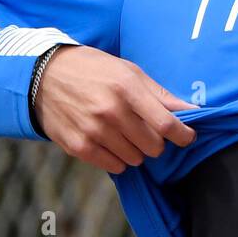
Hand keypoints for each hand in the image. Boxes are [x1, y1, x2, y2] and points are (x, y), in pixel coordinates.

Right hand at [34, 45, 198, 173]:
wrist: (43, 75)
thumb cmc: (94, 70)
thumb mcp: (129, 71)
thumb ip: (161, 95)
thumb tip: (194, 110)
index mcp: (127, 88)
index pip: (166, 124)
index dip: (183, 135)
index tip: (187, 137)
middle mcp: (110, 111)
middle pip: (153, 146)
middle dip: (157, 141)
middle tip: (147, 130)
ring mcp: (93, 131)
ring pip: (135, 159)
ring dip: (136, 150)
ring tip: (124, 133)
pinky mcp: (78, 146)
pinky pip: (114, 166)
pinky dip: (118, 159)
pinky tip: (110, 142)